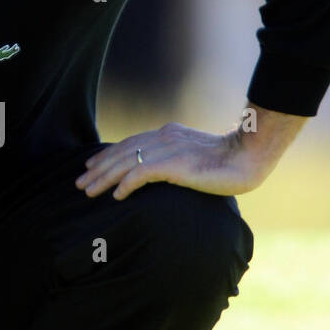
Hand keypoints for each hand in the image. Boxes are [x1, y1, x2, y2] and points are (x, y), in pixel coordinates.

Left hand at [75, 113, 302, 200]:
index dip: (108, 154)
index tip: (91, 164)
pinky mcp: (175, 164)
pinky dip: (125, 184)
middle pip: (121, 151)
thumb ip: (177, 160)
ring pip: (125, 162)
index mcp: (169, 133)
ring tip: (87, 191)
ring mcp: (169, 149)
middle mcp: (165, 137)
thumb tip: (165, 171)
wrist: (250, 156)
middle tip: (79, 182)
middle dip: (98, 167)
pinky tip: (116, 196)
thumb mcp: (197, 157)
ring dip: (104, 177)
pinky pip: (141, 173)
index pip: (129, 143)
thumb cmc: (230, 162)